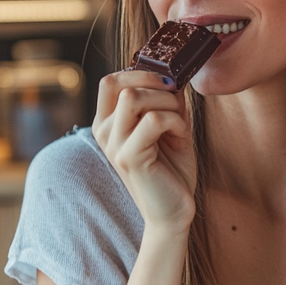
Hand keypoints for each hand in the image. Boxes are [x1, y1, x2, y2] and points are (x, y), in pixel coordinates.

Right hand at [92, 70, 195, 236]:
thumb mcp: (171, 126)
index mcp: (108, 123)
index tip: (168, 84)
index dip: (141, 73)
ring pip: (133, 98)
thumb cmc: (172, 170)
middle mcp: (104, 132)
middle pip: (118, 83)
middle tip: (176, 102)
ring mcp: (113, 146)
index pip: (111, 81)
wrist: (173, 211)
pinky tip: (182, 136)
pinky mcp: (129, 158)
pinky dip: (175, 121)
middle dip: (154, 84)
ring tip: (180, 124)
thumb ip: (168, 101)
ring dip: (167, 103)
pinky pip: (152, 119)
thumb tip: (174, 76)